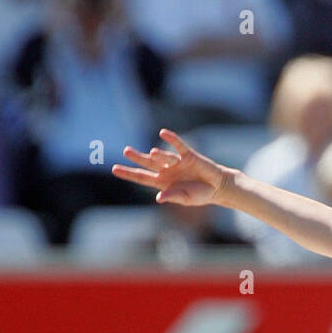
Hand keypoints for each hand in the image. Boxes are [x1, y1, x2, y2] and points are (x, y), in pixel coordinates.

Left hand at [112, 129, 228, 206]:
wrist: (217, 187)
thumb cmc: (200, 195)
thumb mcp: (186, 199)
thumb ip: (172, 197)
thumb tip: (159, 197)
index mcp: (163, 183)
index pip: (142, 177)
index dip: (129, 173)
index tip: (115, 169)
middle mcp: (166, 171)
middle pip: (148, 163)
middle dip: (137, 158)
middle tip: (126, 151)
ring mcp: (176, 162)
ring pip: (163, 157)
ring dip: (159, 155)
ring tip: (153, 153)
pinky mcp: (188, 155)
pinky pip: (178, 146)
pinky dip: (172, 139)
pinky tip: (163, 133)